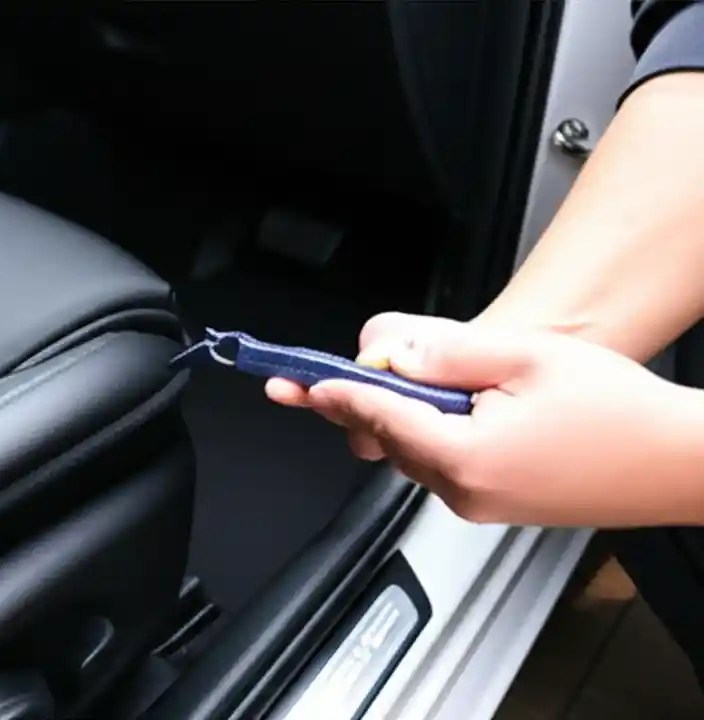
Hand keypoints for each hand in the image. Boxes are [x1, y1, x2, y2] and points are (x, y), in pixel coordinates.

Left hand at [268, 314, 703, 526]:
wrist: (677, 461)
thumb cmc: (619, 410)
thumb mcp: (526, 357)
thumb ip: (448, 353)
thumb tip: (394, 354)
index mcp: (465, 456)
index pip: (378, 417)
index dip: (332, 394)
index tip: (294, 384)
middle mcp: (464, 491)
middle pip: (387, 438)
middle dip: (358, 403)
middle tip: (308, 381)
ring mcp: (480, 505)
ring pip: (413, 451)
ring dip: (399, 416)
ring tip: (400, 379)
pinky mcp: (495, 505)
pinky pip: (443, 464)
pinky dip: (431, 433)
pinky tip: (446, 404)